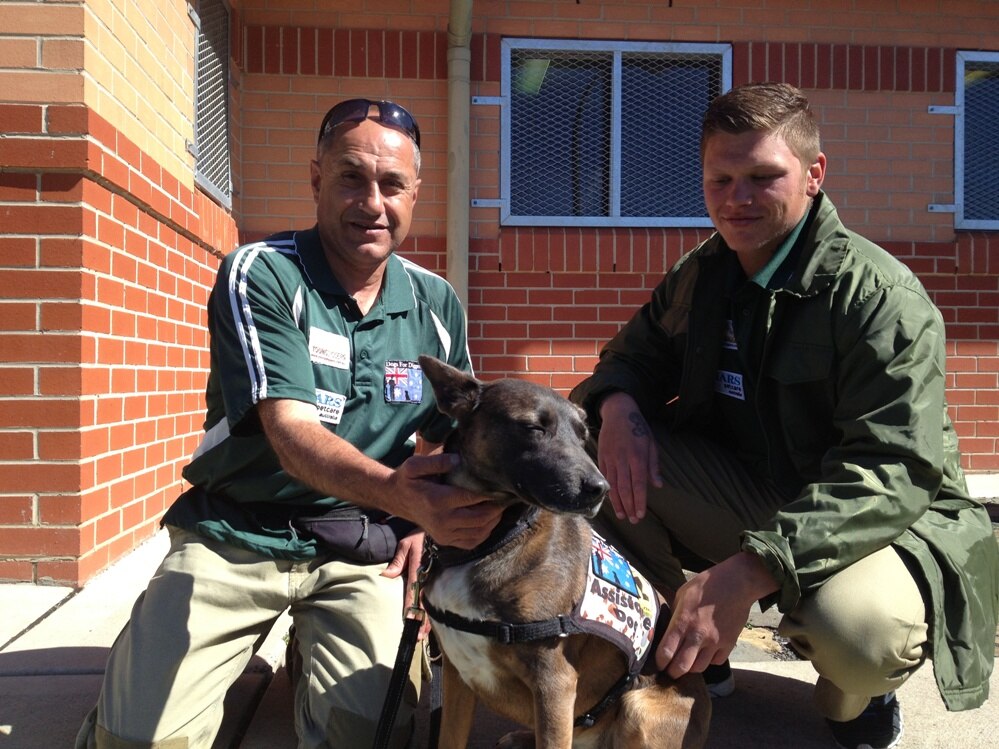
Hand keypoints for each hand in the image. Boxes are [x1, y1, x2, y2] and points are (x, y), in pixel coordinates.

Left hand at [382, 529, 431, 639]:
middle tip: (418, 636)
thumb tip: (386, 576)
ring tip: (424, 635)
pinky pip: (433, 598)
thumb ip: (397, 561)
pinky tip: (429, 624)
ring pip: (430, 603)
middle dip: (422, 620)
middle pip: (424, 603)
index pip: (413, 591)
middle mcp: (427, 578)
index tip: (409, 620)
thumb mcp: (405, 545)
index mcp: (418, 570)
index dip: (411, 607)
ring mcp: (434, 580)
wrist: (436, 529)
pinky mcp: (437, 581)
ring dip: (427, 620)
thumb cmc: (418, 536)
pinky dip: (431, 612)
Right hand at [388, 453, 503, 548]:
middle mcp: (442, 520)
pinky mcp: (445, 540)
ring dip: (494, 520)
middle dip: (497, 508)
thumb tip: (459, 460)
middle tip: (506, 496)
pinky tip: (488, 520)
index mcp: (436, 500)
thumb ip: (437, 461)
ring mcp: (444, 533)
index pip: (471, 498)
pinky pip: (472, 542)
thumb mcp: (415, 465)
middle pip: (480, 518)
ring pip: (479, 532)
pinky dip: (484, 533)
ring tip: (500, 506)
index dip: (490, 492)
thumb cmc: (408, 479)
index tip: (501, 484)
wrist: (396, 499)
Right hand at [597, 392, 662, 522]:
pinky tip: (611, 501)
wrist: (618, 412)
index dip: (639, 500)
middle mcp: (623, 459)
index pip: (639, 483)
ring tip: (622, 515)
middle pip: (625, 487)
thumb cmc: (638, 428)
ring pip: (613, 485)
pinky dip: (607, 490)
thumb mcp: (651, 444)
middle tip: (633, 520)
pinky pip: (604, 477)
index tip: (641, 514)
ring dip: (617, 502)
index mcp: (637, 456)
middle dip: (629, 505)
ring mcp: (610, 458)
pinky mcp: (602, 457)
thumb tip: (657, 485)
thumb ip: (653, 465)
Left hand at [656, 552, 778, 676]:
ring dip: (691, 667)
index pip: (666, 651)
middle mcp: (698, 635)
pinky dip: (709, 661)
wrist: (736, 583)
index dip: (660, 662)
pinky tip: (706, 653)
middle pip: (682, 666)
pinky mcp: (729, 644)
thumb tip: (669, 630)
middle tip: (670, 670)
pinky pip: (716, 661)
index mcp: (683, 621)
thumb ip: (675, 614)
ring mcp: (715, 641)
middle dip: (673, 672)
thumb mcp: (682, 594)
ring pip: (699, 668)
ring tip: (688, 661)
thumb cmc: (707, 585)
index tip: (659, 664)